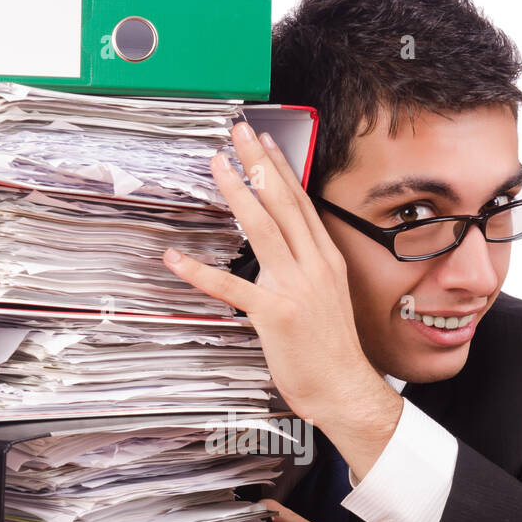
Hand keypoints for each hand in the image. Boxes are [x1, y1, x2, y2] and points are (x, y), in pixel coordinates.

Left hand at [162, 121, 381, 425]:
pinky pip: (231, 287)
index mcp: (326, 260)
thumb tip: (288, 246)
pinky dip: (200, 272)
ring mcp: (294, 288)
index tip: (265, 141)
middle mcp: (313, 266)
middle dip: (259, 163)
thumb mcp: (328, 296)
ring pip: (262, 229)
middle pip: (282, 203)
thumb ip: (308, 267)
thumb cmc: (332, 350)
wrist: (344, 388)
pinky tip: (176, 258)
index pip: (300, 203)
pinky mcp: (274, 314)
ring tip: (217, 166)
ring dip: (238, 194)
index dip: (281, 168)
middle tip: (239, 133)